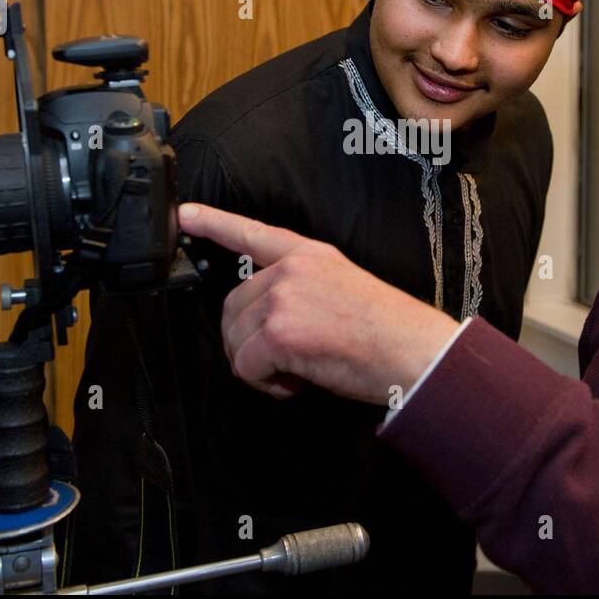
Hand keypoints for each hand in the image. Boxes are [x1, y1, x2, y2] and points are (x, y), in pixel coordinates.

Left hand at [178, 203, 460, 404]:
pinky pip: (246, 366)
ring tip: (300, 369)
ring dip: (260, 366)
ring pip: (236, 340)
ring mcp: (282, 298)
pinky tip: (299, 380)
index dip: (214, 222)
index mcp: (309, 255)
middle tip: (287, 360)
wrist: (412, 352)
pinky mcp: (277, 331)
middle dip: (248, 341)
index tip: (186, 214)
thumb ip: (302, 288)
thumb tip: (270, 319)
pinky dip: (267, 384)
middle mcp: (290, 270)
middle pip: (233, 307)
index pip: (252, 233)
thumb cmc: (387, 332)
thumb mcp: (342, 288)